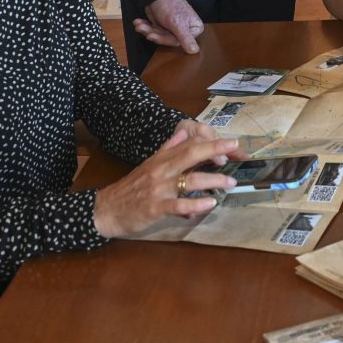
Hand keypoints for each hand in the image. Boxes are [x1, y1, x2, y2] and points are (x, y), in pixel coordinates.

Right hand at [92, 121, 242, 237]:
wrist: (107, 209)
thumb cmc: (131, 188)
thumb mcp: (148, 164)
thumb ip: (167, 148)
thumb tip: (183, 133)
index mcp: (161, 159)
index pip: (189, 145)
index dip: (211, 142)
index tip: (230, 142)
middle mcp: (162, 171)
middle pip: (191, 155)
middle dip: (215, 150)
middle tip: (235, 149)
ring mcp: (159, 189)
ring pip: (190, 180)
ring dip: (213, 180)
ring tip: (230, 182)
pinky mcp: (156, 208)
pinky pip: (179, 204)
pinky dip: (196, 204)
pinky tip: (210, 204)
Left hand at [134, 0, 205, 54]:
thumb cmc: (170, 5)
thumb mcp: (178, 23)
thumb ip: (185, 38)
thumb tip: (195, 51)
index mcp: (194, 29)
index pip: (179, 41)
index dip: (165, 39)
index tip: (153, 36)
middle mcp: (185, 30)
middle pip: (167, 39)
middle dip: (153, 33)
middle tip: (143, 29)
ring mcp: (173, 29)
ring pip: (159, 35)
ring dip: (147, 30)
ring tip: (139, 24)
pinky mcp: (163, 26)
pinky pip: (154, 31)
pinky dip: (145, 27)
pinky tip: (139, 23)